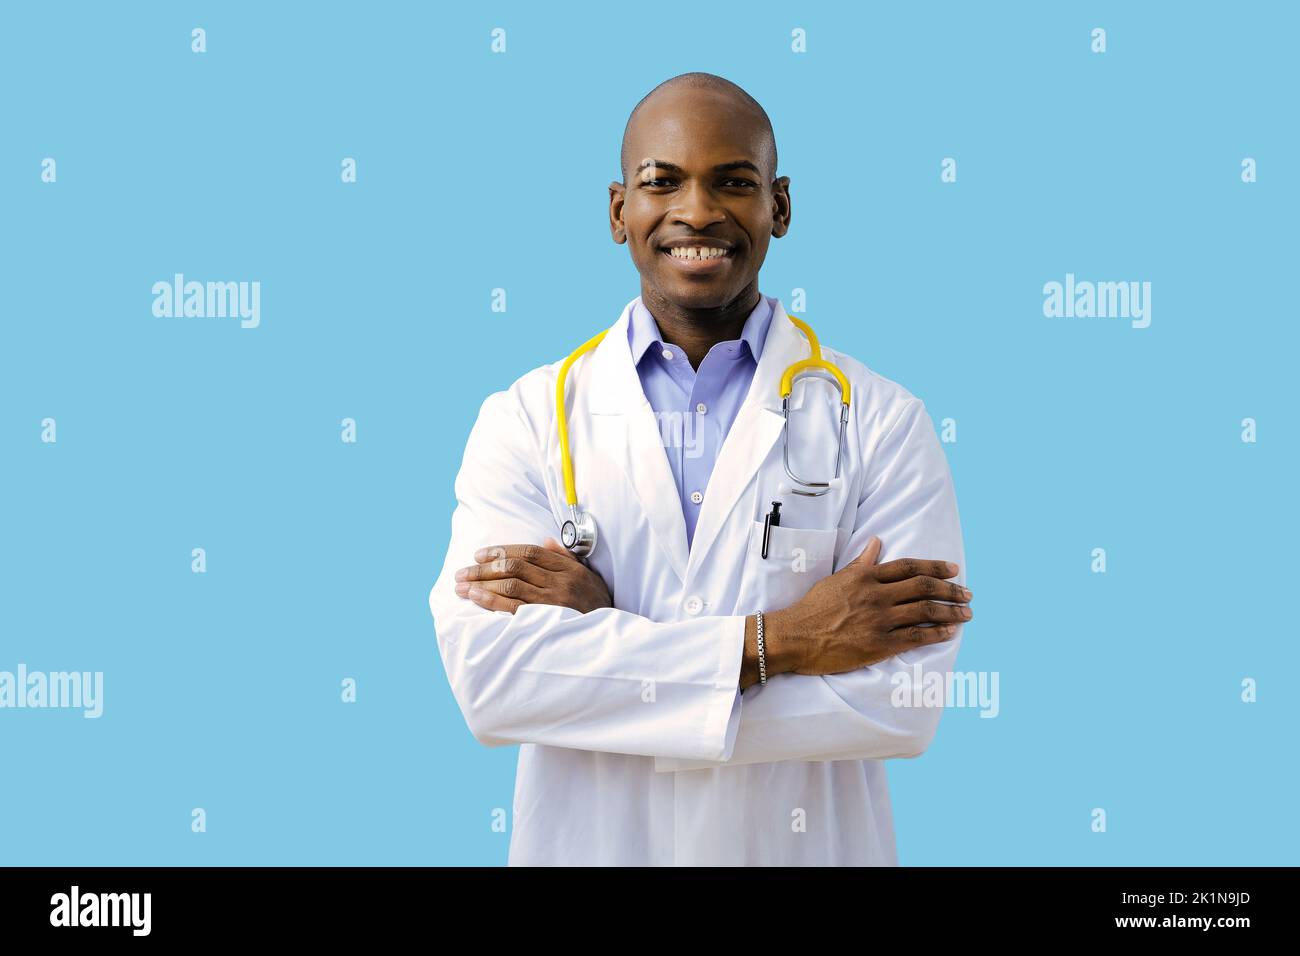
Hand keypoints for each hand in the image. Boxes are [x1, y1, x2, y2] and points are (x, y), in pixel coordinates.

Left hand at [454, 538, 613, 614]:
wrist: (608, 636)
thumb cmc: (596, 605)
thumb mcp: (587, 576)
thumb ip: (565, 557)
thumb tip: (546, 541)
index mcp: (567, 568)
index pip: (529, 552)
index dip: (501, 550)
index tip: (479, 554)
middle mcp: (559, 581)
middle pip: (514, 566)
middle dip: (484, 568)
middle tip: (462, 572)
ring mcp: (553, 601)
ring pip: (511, 584)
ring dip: (482, 584)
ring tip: (461, 586)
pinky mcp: (546, 620)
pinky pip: (513, 607)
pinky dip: (491, 600)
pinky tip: (475, 598)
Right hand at [760, 536, 971, 679]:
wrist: (795, 636)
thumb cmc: (812, 607)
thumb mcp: (836, 578)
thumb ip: (861, 563)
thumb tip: (876, 542)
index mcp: (866, 577)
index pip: (908, 567)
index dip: (934, 567)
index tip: (953, 570)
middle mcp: (876, 595)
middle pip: (923, 588)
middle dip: (950, 590)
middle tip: (968, 594)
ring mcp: (879, 620)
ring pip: (924, 612)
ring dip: (950, 611)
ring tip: (967, 613)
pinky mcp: (878, 644)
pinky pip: (915, 637)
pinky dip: (936, 634)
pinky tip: (949, 632)